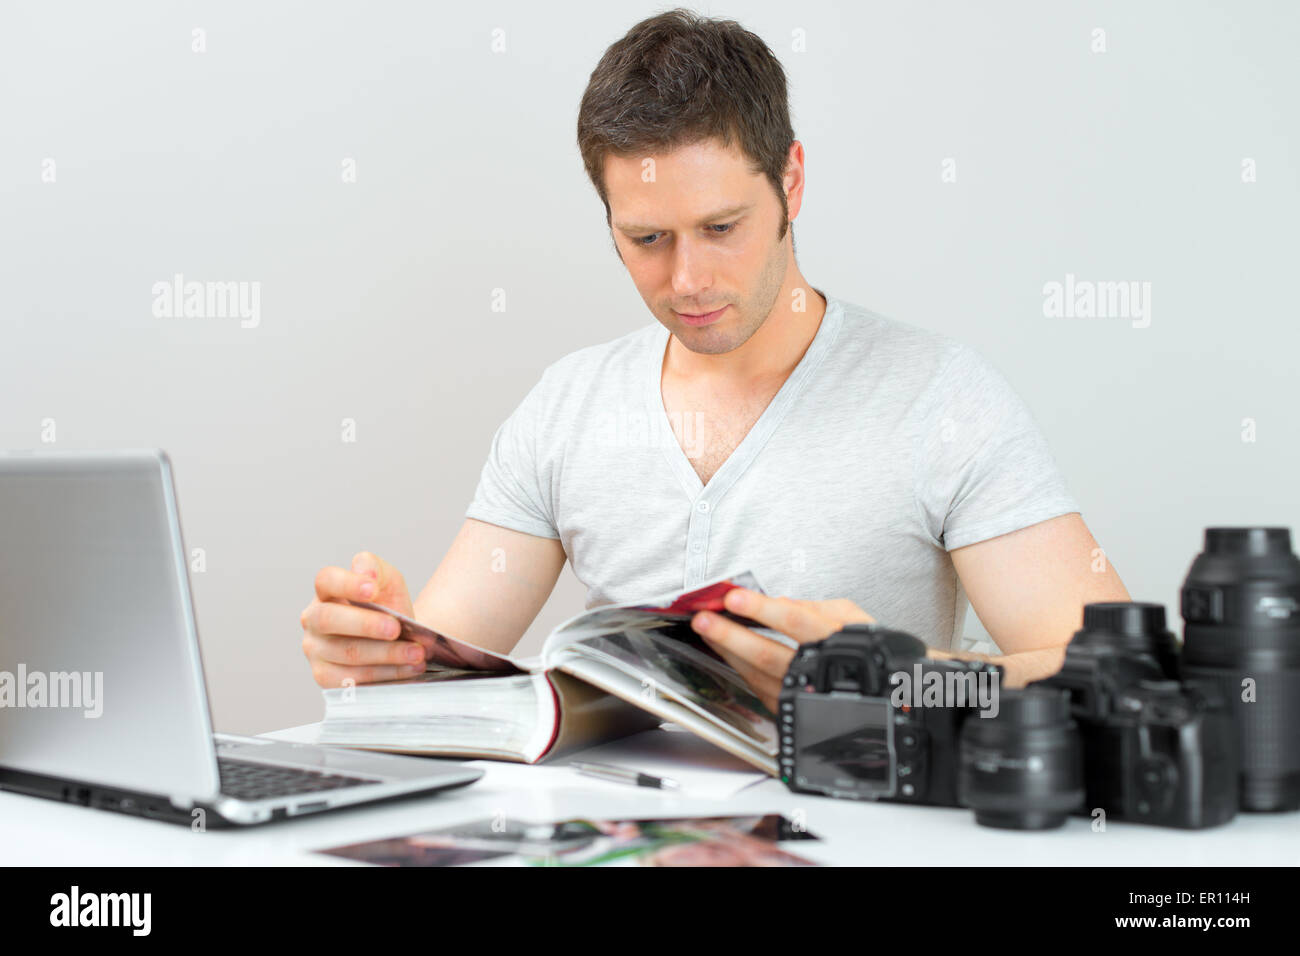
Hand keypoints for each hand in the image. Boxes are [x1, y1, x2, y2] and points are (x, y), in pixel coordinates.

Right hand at [300, 551, 424, 686]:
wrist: (398, 641)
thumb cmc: (387, 608)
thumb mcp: (388, 582)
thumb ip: (376, 569)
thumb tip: (368, 576)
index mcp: (326, 591)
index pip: (326, 580)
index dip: (347, 584)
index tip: (372, 590)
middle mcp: (314, 620)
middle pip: (329, 619)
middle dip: (366, 625)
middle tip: (396, 628)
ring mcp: (316, 650)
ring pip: (348, 653)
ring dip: (387, 654)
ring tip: (416, 653)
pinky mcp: (326, 677)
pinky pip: (353, 679)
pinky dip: (385, 674)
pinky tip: (408, 668)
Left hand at [689, 588, 875, 711]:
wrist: (886, 697)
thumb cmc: (867, 651)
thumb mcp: (854, 620)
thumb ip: (816, 607)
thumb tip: (777, 601)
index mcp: (838, 643)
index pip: (796, 621)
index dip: (763, 609)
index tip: (734, 597)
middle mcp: (819, 673)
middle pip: (770, 654)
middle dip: (732, 636)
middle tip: (705, 619)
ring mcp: (803, 696)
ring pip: (758, 675)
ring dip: (728, 651)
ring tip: (706, 630)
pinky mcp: (791, 709)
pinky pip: (758, 687)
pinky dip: (738, 667)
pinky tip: (723, 650)